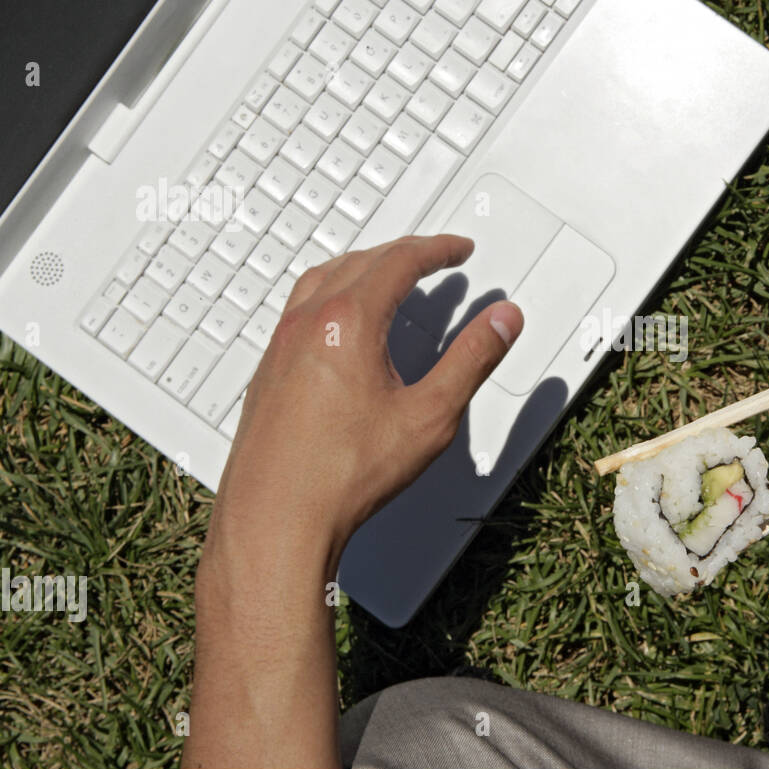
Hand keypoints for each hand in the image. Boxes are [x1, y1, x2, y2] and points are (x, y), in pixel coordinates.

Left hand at [208, 234, 522, 578]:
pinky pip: (301, 307)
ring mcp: (280, 344)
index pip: (399, 261)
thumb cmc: (339, 476)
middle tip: (435, 257)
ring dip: (364, 267)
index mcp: (348, 322)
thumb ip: (470, 360)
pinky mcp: (268, 369)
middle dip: (404, 253)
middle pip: (361, 261)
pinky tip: (344, 322)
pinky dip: (333, 292)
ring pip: (324, 278)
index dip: (437, 250)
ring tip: (390, 276)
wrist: (275, 519)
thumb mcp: (428, 416)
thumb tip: (500, 322)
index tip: (458, 250)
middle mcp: (307, 323)